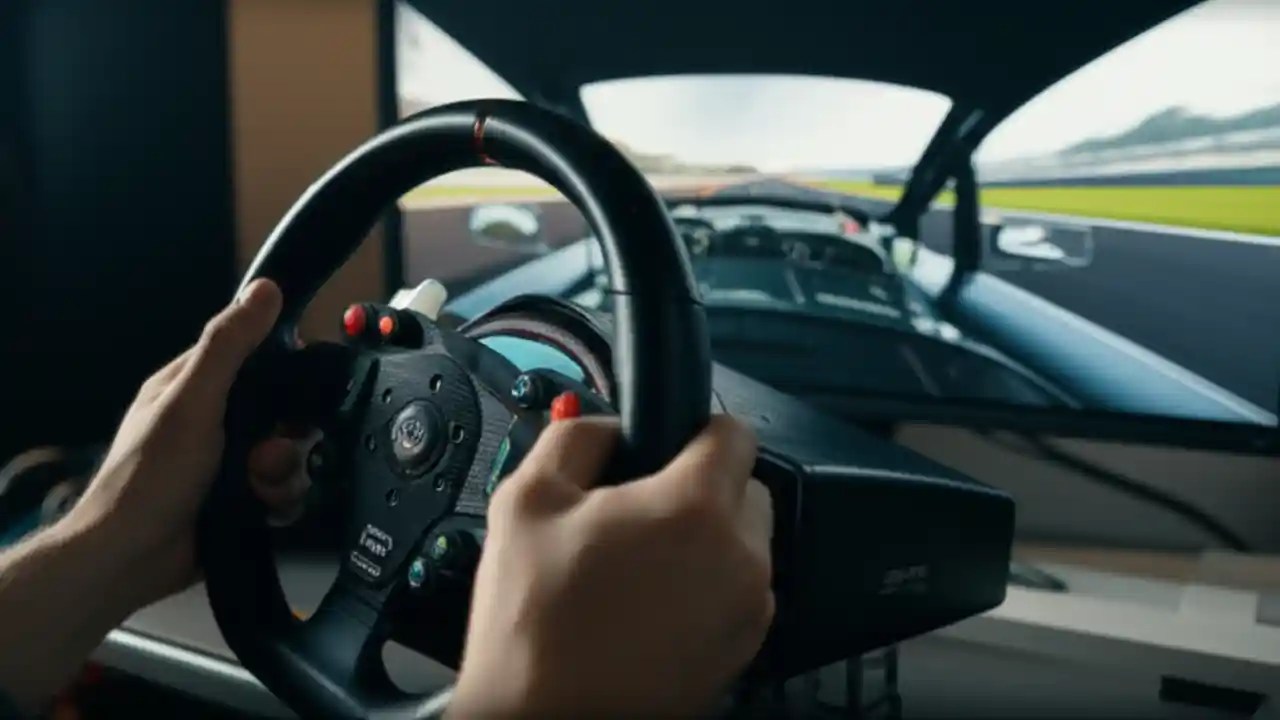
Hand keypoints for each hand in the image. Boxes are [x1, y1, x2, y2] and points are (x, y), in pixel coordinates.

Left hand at [63, 279, 284, 607]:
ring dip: (282, 472)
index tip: (303, 387)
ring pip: (287, 454)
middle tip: (270, 450)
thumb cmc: (150, 476)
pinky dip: (279, 500)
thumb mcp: (193, 402)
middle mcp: (213, 422)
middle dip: (287, 434)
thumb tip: (266, 289)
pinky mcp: (240, 501)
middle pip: (280, 411)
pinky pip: (284, 491)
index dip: (284, 370)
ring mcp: (227, 464)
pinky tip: (262, 508)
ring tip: (258, 486)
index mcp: (193, 387)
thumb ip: (229, 346)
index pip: (254, 359)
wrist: (131, 557)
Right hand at [450, 416, 773, 717]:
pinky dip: (706, 589)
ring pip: (744, 544)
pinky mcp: (743, 652)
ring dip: (704, 542)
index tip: (665, 444)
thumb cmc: (533, 620)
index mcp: (697, 507)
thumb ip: (577, 438)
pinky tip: (650, 607)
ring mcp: (749, 610)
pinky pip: (737, 594)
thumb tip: (609, 426)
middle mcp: (742, 556)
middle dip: (699, 489)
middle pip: (744, 488)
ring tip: (637, 567)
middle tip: (637, 512)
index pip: (734, 431)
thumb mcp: (527, 499)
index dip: (694, 429)